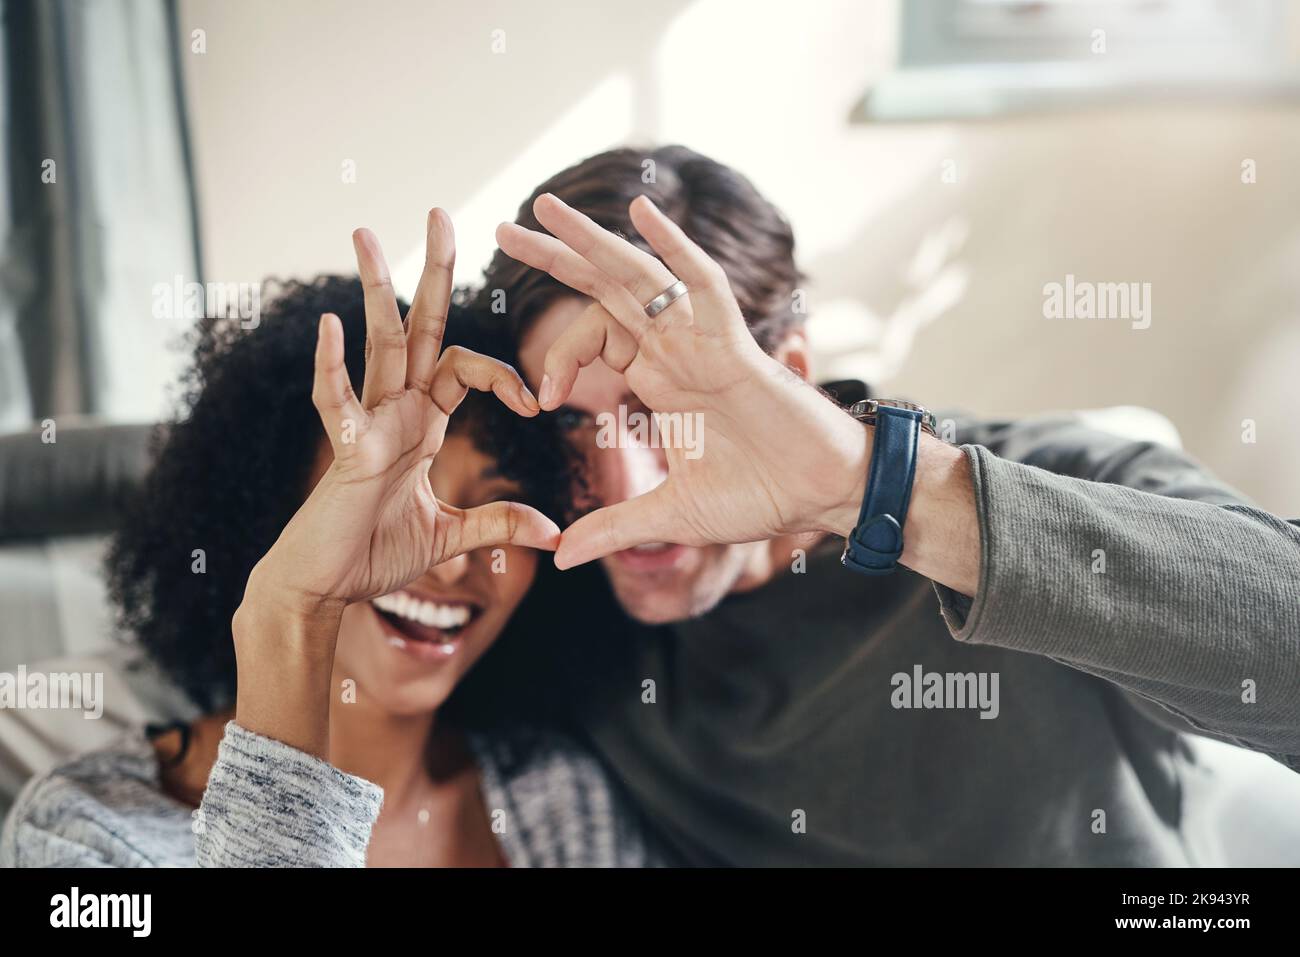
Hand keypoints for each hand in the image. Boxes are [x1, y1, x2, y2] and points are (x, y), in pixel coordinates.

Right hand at [234, 210, 559, 756]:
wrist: (323, 590)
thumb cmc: (373, 555)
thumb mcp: (450, 538)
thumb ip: (497, 524)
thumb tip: (553, 533)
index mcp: (421, 424)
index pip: (463, 368)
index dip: (502, 374)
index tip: (533, 405)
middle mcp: (394, 412)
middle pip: (420, 328)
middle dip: (433, 273)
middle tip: (441, 212)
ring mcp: (367, 426)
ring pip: (377, 346)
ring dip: (376, 291)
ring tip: (366, 233)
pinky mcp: (344, 453)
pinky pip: (336, 403)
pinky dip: (332, 367)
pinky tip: (330, 324)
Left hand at [495, 193, 869, 568]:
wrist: (821, 496)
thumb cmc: (760, 495)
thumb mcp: (671, 515)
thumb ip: (615, 527)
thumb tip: (560, 557)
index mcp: (660, 378)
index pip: (596, 337)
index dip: (559, 358)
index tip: (540, 400)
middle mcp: (676, 350)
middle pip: (607, 288)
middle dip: (556, 258)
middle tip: (504, 229)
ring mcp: (704, 343)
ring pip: (642, 276)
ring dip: (592, 240)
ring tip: (544, 206)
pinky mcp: (735, 347)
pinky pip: (703, 287)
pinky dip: (675, 248)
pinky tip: (642, 212)